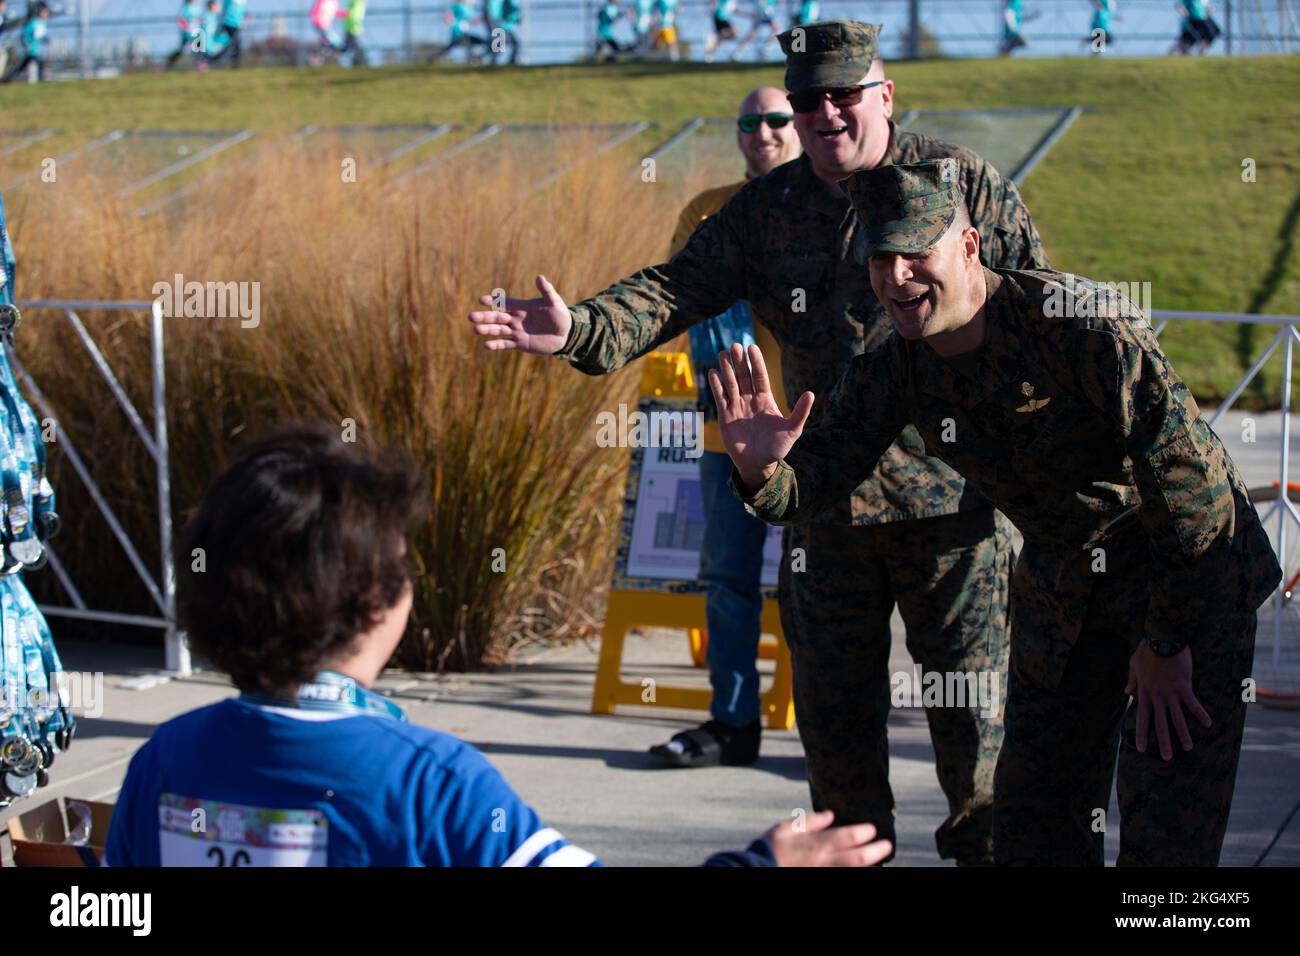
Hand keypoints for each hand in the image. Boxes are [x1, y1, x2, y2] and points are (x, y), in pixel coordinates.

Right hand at [468, 275, 573, 355]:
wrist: (565, 335)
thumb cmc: (560, 316)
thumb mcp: (555, 302)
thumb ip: (546, 291)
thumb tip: (539, 277)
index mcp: (522, 307)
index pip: (504, 303)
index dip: (493, 301)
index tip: (481, 300)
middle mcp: (516, 318)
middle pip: (497, 317)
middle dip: (484, 317)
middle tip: (471, 316)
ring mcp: (517, 331)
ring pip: (498, 330)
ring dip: (487, 330)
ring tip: (475, 329)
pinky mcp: (520, 343)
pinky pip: (506, 344)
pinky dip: (497, 345)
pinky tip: (487, 345)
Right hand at [707, 342, 813, 490]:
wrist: (758, 464)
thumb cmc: (777, 448)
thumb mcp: (792, 430)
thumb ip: (800, 412)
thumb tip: (810, 393)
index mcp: (766, 400)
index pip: (760, 377)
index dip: (756, 362)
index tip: (752, 347)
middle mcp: (750, 400)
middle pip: (744, 376)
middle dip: (739, 361)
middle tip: (735, 345)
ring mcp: (737, 407)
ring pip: (731, 384)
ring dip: (727, 369)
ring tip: (722, 353)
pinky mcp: (726, 417)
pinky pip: (720, 398)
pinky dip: (716, 386)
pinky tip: (713, 372)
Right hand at [767, 810, 892, 866]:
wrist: (756, 871)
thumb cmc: (769, 850)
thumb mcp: (783, 829)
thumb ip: (809, 822)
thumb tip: (829, 815)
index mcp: (815, 844)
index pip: (847, 837)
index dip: (863, 833)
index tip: (873, 830)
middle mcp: (824, 861)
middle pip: (858, 858)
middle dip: (876, 851)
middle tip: (887, 846)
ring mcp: (824, 874)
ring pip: (855, 871)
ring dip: (870, 865)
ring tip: (879, 861)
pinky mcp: (821, 881)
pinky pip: (844, 878)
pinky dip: (856, 873)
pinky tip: (863, 870)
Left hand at [1124, 643, 1210, 760]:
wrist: (1162, 638)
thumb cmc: (1147, 650)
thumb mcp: (1133, 664)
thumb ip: (1131, 680)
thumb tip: (1125, 692)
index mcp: (1144, 692)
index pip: (1142, 718)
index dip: (1142, 734)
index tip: (1142, 749)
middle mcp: (1157, 696)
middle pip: (1160, 723)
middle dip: (1163, 742)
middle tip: (1167, 758)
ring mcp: (1171, 692)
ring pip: (1177, 718)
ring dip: (1183, 734)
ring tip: (1188, 748)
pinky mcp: (1184, 686)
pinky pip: (1193, 704)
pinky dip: (1200, 713)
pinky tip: (1208, 724)